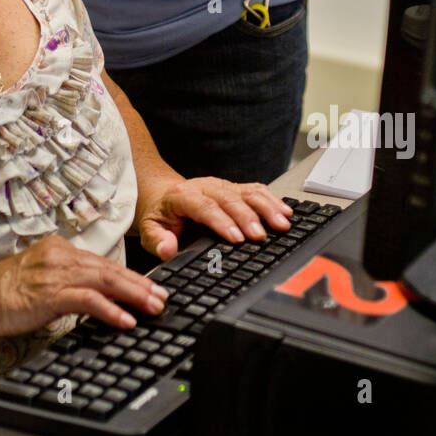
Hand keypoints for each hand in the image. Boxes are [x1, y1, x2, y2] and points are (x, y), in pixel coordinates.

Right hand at [0, 234, 168, 336]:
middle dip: (140, 284)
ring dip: (134, 295)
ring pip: (105, 280)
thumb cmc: (3, 295)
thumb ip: (65, 282)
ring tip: (153, 307)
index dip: (129, 275)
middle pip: (110, 268)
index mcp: (59, 250)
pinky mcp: (50, 293)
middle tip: (162, 296)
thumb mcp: (39, 280)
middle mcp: (61, 256)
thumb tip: (93, 298)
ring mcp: (56, 273)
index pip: (102, 262)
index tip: (149, 287)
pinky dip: (110, 309)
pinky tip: (125, 320)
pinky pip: (88, 300)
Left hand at [135, 176, 293, 260]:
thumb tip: (167, 249)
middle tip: (260, 236)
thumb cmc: (160, 215)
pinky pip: (256, 190)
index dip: (221, 221)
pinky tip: (286, 212)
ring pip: (247, 192)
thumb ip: (157, 241)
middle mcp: (204, 187)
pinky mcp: (234, 188)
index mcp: (182, 196)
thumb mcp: (148, 230)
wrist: (163, 194)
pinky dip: (272, 200)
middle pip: (229, 198)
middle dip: (247, 217)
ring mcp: (222, 186)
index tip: (235, 238)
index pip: (204, 206)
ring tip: (282, 224)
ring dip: (266, 207)